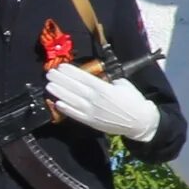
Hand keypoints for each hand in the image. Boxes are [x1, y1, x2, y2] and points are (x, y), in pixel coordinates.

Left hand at [46, 63, 160, 140]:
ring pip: (71, 100)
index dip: (71, 72)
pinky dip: (65, 109)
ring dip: (59, 92)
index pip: (83, 78)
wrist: (139, 122)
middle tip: (49, 73)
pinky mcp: (91, 121)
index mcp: (104, 88)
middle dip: (61, 79)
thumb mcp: (124, 85)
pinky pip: (75, 114)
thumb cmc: (134, 101)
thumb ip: (109, 81)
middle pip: (74, 87)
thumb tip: (99, 79)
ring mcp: (91, 111)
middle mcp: (95, 99)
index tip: (61, 67)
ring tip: (49, 85)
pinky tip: (57, 103)